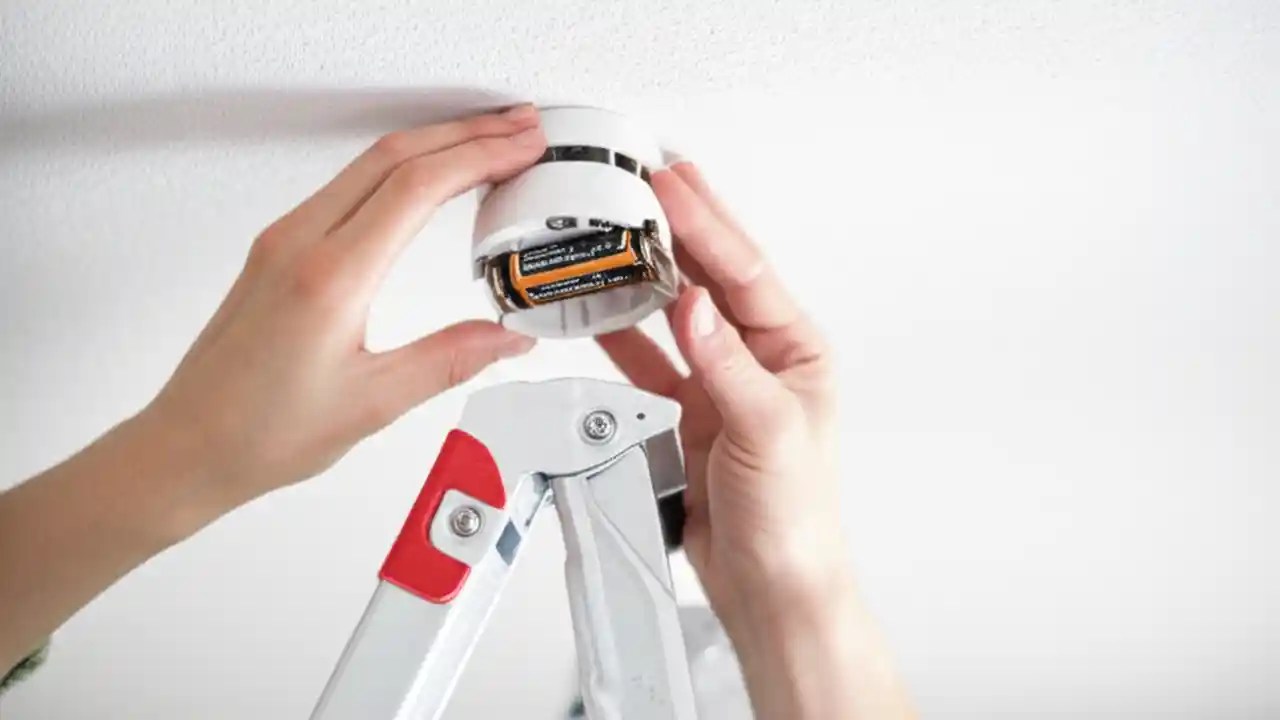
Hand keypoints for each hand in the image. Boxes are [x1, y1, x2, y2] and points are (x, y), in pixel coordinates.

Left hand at [148, 105, 546, 518]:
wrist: (188, 444)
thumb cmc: (259, 432)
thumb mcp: (373, 403)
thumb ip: (449, 360)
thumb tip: (507, 338)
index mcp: (329, 278)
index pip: (416, 188)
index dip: (479, 156)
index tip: (522, 148)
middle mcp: (300, 243)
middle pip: (394, 156)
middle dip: (465, 133)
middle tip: (520, 130)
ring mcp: (284, 239)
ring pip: (368, 164)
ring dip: (433, 145)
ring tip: (487, 143)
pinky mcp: (278, 248)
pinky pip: (348, 185)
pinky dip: (401, 168)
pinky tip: (427, 179)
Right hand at [599, 163, 912, 718]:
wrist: (770, 587)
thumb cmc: (795, 519)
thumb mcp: (768, 431)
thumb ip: (726, 365)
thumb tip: (693, 304)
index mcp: (794, 352)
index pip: (744, 271)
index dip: (706, 222)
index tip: (670, 183)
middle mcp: (757, 360)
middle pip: (709, 278)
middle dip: (679, 227)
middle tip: (646, 179)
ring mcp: (717, 386)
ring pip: (671, 314)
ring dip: (643, 273)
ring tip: (615, 230)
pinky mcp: (684, 414)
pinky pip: (646, 360)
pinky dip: (618, 335)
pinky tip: (598, 308)